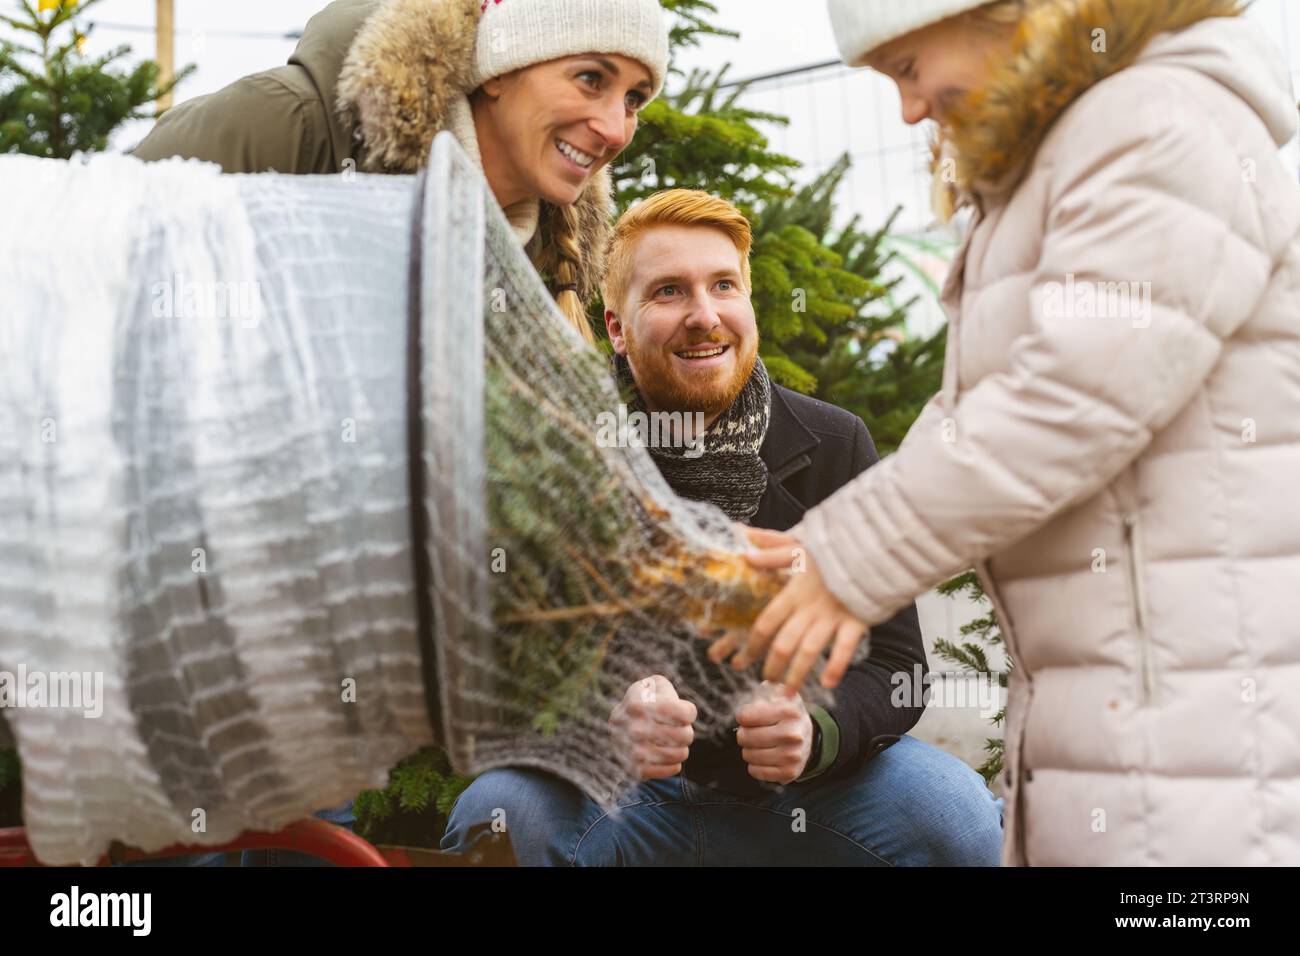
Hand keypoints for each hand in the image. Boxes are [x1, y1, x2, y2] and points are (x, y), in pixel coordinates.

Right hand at [609, 675, 696, 780]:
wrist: (619, 729)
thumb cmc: (645, 703)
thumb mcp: (651, 685)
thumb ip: (665, 687)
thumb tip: (675, 706)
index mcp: (637, 704)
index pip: (683, 713)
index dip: (689, 712)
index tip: (683, 712)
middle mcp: (634, 729)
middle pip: (685, 735)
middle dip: (686, 731)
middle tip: (678, 729)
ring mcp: (634, 751)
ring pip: (680, 754)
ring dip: (682, 748)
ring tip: (674, 742)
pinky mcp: (637, 769)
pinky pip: (672, 769)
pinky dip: (674, 763)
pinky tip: (667, 755)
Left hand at [709, 527, 867, 689]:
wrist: (872, 548)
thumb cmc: (834, 550)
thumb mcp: (800, 548)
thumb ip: (772, 555)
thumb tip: (745, 555)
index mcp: (794, 592)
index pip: (766, 623)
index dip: (753, 645)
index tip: (743, 659)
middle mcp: (810, 608)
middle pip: (784, 644)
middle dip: (772, 666)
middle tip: (766, 681)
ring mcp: (833, 617)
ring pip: (809, 651)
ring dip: (797, 675)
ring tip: (787, 692)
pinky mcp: (856, 621)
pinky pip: (844, 648)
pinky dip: (836, 666)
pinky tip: (827, 683)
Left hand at [735, 682, 812, 783]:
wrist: (808, 737)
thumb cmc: (786, 713)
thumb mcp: (780, 694)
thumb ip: (765, 689)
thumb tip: (758, 687)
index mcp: (788, 712)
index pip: (745, 716)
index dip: (742, 716)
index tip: (748, 717)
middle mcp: (792, 734)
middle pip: (744, 737)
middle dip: (743, 734)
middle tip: (751, 731)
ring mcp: (792, 756)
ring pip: (748, 755)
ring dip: (748, 750)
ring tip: (759, 744)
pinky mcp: (789, 772)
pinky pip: (755, 771)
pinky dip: (754, 765)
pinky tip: (764, 756)